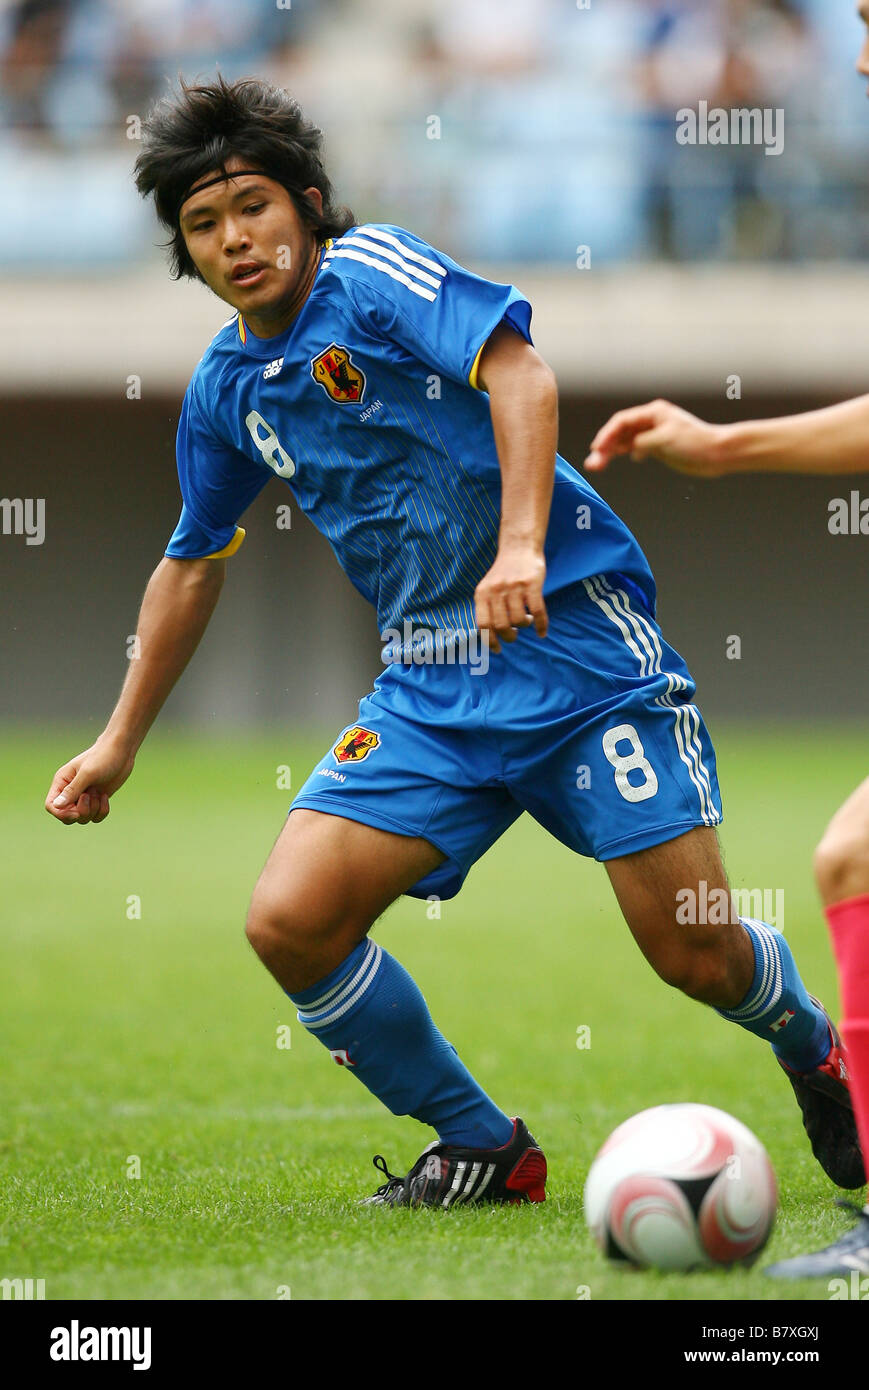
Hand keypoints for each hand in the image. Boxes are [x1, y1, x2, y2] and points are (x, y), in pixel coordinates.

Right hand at [45, 735, 135, 825]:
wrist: (122, 751)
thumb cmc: (103, 757)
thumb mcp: (87, 773)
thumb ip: (72, 790)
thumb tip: (56, 806)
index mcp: (62, 781)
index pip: (51, 805)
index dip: (62, 814)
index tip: (76, 812)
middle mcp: (70, 791)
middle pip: (66, 816)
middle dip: (80, 812)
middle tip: (90, 796)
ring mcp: (84, 797)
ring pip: (82, 818)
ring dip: (93, 809)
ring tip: (99, 792)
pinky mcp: (97, 800)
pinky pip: (95, 817)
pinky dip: (102, 811)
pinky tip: (105, 796)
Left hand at [475, 542, 546, 654]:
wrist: (519, 547)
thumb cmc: (504, 574)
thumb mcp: (488, 588)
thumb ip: (488, 608)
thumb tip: (490, 637)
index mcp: (482, 593)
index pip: (483, 624)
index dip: (490, 641)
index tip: (498, 650)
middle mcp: (496, 590)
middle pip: (501, 625)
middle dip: (509, 636)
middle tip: (514, 634)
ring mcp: (514, 587)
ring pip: (519, 619)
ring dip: (524, 625)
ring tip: (526, 620)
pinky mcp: (532, 584)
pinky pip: (537, 611)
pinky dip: (541, 625)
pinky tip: (542, 632)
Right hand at [584, 399, 727, 476]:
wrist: (717, 454)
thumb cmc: (696, 443)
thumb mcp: (666, 440)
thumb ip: (643, 442)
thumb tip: (628, 448)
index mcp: (653, 413)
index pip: (621, 421)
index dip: (606, 435)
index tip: (597, 449)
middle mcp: (651, 421)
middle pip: (620, 432)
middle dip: (605, 447)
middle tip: (593, 464)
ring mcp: (654, 434)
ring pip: (626, 442)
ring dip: (612, 452)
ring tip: (597, 465)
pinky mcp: (658, 447)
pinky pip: (635, 448)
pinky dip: (626, 453)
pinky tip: (624, 459)